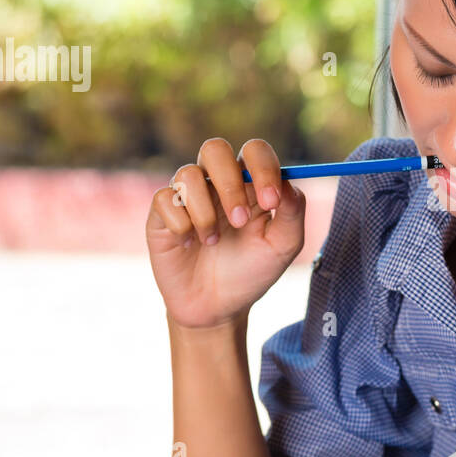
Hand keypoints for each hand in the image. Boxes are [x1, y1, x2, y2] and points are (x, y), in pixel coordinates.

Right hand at [147, 137, 305, 329]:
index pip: (254, 151)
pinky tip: (189, 244)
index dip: (264, 168)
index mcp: (249, 183)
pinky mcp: (162, 213)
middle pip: (215, 149)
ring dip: (205, 213)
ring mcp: (187, 195)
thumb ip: (293, 211)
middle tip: (240, 221)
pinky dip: (181, 225)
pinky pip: (165, 199)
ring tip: (213, 242)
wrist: (217, 308)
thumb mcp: (283, 246)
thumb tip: (287, 182)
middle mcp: (216, 182)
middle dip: (230, 184)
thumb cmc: (252, 271)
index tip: (271, 202)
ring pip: (188, 174)